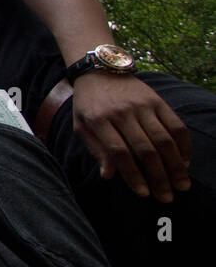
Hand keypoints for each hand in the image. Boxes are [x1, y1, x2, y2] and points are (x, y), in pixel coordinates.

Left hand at [71, 73, 190, 201]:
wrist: (100, 70)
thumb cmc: (88, 103)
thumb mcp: (81, 125)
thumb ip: (96, 150)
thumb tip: (109, 176)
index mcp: (99, 120)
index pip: (120, 152)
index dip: (133, 175)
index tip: (143, 194)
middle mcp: (122, 112)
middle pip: (145, 149)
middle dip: (158, 177)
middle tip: (166, 196)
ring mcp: (142, 105)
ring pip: (164, 139)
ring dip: (175, 165)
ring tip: (181, 184)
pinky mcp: (157, 100)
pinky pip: (176, 125)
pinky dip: (183, 145)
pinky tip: (185, 161)